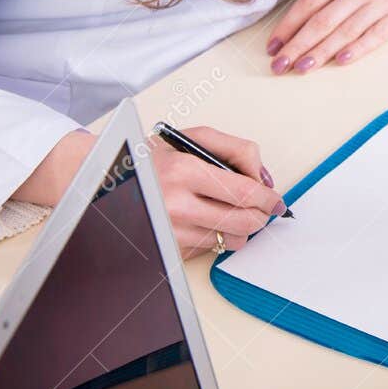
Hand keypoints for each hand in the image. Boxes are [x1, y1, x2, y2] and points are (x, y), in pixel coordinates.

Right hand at [147, 126, 284, 256]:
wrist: (112, 179)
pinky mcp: (167, 249)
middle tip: (265, 210)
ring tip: (232, 212)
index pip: (244, 192)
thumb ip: (237, 150)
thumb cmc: (156, 158)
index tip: (276, 201)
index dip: (268, 199)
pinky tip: (206, 220)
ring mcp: (170, 232)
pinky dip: (217, 237)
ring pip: (230, 241)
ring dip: (240, 229)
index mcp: (184, 172)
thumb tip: (263, 178)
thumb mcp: (195, 138)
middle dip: (261, 216)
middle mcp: (175, 205)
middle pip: (243, 222)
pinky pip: (209, 250)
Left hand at [266, 0, 387, 73]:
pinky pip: (375, 36)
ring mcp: (383, 2)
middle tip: (279, 64)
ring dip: (320, 53)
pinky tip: (339, 61)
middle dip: (297, 46)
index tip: (274, 44)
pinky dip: (357, 50)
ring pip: (345, 33)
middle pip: (322, 22)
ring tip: (301, 68)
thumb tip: (305, 15)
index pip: (309, 3)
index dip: (288, 27)